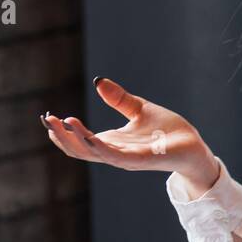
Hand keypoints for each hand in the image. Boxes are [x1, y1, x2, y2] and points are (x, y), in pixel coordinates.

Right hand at [43, 77, 220, 198]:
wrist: (193, 146)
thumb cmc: (168, 131)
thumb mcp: (139, 109)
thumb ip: (119, 99)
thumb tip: (98, 81)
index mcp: (112, 142)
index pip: (79, 140)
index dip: (63, 131)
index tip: (48, 117)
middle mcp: (114, 153)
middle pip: (80, 149)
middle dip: (62, 136)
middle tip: (48, 120)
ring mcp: (125, 159)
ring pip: (93, 153)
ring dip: (76, 139)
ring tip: (62, 123)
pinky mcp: (140, 160)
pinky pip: (114, 156)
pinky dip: (98, 146)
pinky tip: (87, 134)